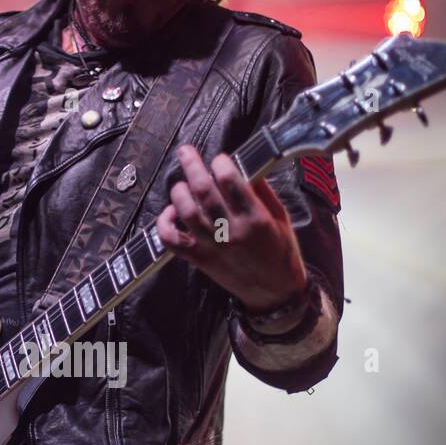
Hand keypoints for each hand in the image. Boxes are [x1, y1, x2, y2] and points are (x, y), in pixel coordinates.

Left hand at [156, 146, 308, 309]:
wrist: (275, 292)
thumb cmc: (281, 252)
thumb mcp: (281, 217)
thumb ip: (263, 191)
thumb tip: (245, 167)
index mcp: (255, 218)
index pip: (231, 180)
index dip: (220, 162)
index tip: (219, 158)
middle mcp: (232, 231)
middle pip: (204, 191)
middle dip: (192, 166)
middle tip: (185, 152)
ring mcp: (214, 247)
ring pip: (186, 213)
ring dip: (178, 192)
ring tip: (180, 184)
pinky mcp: (201, 260)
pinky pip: (173, 241)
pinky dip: (165, 224)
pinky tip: (170, 213)